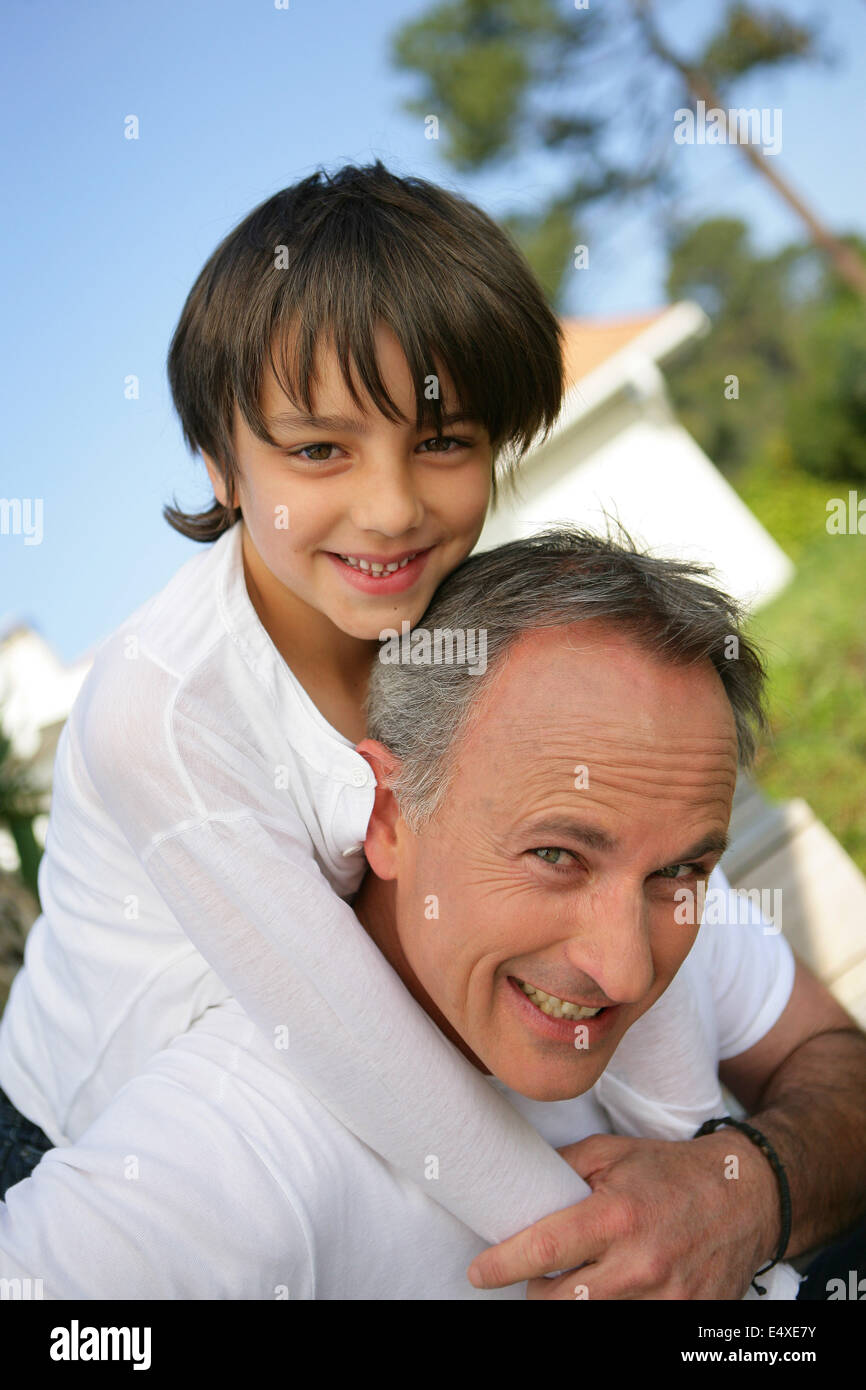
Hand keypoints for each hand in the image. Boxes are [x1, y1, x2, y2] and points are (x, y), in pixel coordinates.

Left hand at [466, 1130, 779, 1299]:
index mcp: (616, 1216)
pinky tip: (614, 1290)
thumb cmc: (673, 1171)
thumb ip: (563, 1169)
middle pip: (559, 1304)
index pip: (544, 1251)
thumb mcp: (612, 1153)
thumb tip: (517, 1183)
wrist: (748, 1196)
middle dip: (536, 1293)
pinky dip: (614, 1309)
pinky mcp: (685, 1319)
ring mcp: (665, 1299)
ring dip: (572, 1305)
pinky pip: (633, 1325)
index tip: (478, 1272)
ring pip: (592, 1320)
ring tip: (578, 1280)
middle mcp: (639, 1263)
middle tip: (537, 1274)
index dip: (502, 1265)